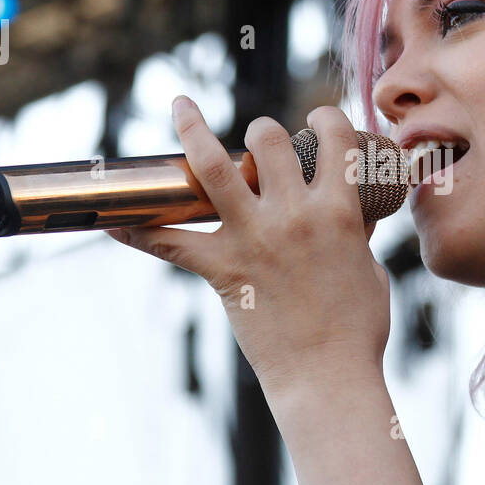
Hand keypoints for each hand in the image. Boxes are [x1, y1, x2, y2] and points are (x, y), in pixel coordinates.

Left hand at [107, 98, 390, 391]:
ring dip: (194, 131)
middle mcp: (293, 215)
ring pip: (214, 166)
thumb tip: (358, 221)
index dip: (326, 117)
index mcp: (339, 212)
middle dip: (261, 129)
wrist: (328, 378)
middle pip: (267, 138)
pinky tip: (114, 220)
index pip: (334, 138)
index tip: (318, 119)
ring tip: (183, 107)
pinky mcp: (222, 270)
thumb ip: (358, 237)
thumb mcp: (370, 270)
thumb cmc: (358, 330)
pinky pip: (169, 243)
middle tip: (257, 140)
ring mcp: (253, 239)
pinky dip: (138, 232)